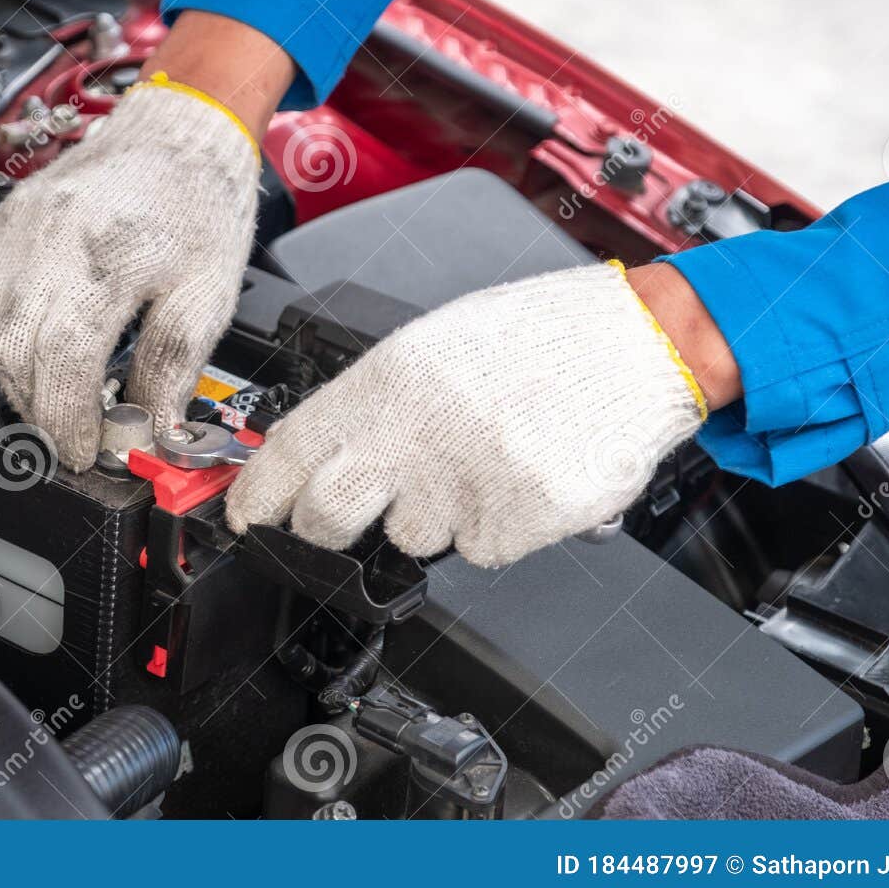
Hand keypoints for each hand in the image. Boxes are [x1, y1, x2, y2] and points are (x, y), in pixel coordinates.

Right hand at [0, 15, 293, 469]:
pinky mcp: (1, 224)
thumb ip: (174, 367)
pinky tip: (35, 353)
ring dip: (13, 378)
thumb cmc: (199, 201)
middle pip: (14, 351)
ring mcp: (16, 228)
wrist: (177, 130)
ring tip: (56, 396)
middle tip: (73, 432)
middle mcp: (50, 236)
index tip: (84, 451)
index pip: (64, 360)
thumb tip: (154, 431)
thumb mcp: (208, 295)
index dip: (68, 419)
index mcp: (109, 253)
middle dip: (40, 407)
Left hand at [225, 262, 732, 566]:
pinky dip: (497, 526)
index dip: (259, 494)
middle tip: (346, 516)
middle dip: (326, 529)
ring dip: (436, 516)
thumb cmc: (542, 337)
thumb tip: (316, 453)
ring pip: (414, 537)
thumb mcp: (435, 345)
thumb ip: (375, 401)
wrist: (642, 341)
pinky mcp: (519, 520)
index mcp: (390, 379)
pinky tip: (520, 474)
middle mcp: (419, 431)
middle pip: (329, 517)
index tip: (246, 517)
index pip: (292, 451)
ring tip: (479, 460)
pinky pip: (481, 550)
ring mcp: (469, 481)